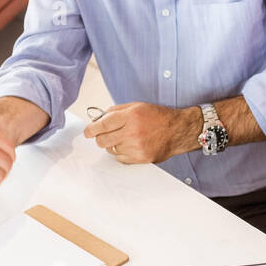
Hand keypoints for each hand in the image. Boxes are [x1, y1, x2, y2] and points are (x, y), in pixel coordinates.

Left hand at [84, 102, 200, 163]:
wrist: (178, 130)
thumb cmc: (158, 117)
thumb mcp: (137, 106)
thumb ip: (116, 111)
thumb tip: (98, 118)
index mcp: (131, 116)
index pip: (102, 124)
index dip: (91, 129)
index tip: (87, 132)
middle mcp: (133, 132)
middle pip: (102, 140)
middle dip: (100, 138)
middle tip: (105, 135)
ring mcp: (136, 147)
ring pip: (110, 150)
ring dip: (113, 145)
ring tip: (125, 138)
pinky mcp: (140, 158)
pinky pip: (120, 158)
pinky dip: (121, 153)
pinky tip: (131, 146)